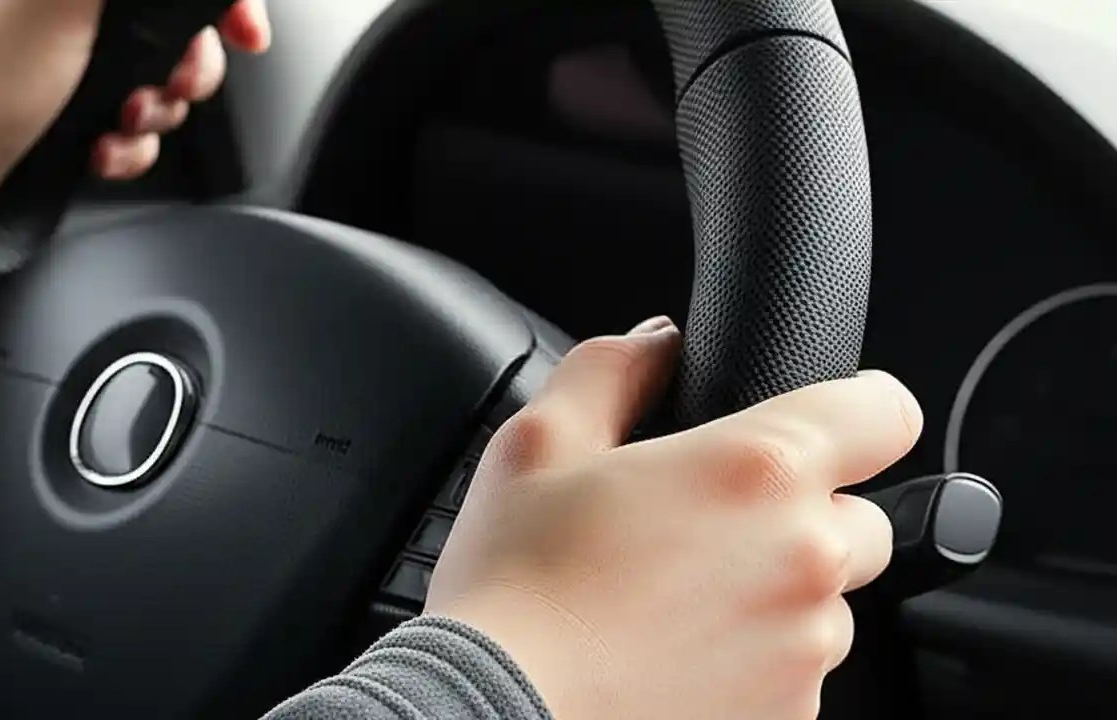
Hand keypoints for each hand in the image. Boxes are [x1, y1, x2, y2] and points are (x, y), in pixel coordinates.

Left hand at [0, 0, 269, 235]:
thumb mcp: (66, 1)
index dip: (223, 5)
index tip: (245, 33)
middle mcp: (77, 13)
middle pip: (181, 32)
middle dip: (189, 69)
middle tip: (175, 86)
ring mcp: (79, 64)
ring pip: (165, 85)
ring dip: (155, 115)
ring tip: (120, 123)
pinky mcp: (78, 112)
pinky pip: (140, 130)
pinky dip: (131, 147)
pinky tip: (103, 149)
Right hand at [426, 316, 921, 718]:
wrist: (494, 714)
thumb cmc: (514, 586)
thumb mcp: (539, 441)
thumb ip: (613, 369)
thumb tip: (657, 343)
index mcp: (758, 471)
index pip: (886, 412)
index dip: (860, 406)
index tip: (828, 419)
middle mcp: (803, 561)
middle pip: (863, 518)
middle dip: (805, 514)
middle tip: (709, 526)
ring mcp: (802, 652)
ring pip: (827, 604)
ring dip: (777, 593)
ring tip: (677, 600)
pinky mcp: (784, 718)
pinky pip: (796, 672)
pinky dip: (753, 659)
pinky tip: (673, 653)